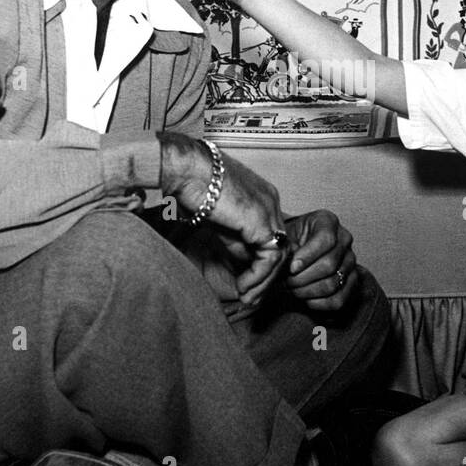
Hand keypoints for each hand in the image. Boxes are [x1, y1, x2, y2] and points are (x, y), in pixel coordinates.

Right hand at [161, 134, 289, 305]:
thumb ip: (233, 236)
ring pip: (279, 256)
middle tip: (251, 297)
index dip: (261, 263)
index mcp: (261, 198)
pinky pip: (270, 258)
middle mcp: (270, 202)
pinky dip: (258, 277)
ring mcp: (269, 210)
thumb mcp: (217, 217)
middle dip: (266, 277)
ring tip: (247, 297)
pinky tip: (243, 287)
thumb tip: (241, 258)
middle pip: (280, 247)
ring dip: (263, 282)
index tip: (246, 282)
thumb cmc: (191, 185)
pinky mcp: (261, 221)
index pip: (271, 237)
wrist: (185, 168)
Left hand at [282, 210, 357, 312]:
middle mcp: (344, 239)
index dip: (307, 256)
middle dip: (303, 278)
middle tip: (286, 282)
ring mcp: (351, 261)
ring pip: (332, 284)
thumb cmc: (290, 241)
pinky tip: (305, 299)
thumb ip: (287, 246)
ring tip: (292, 290)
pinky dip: (318, 304)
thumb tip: (289, 266)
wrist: (300, 249)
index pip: (325, 240)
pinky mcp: (352, 281)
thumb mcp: (286, 235)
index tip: (290, 268)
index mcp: (328, 221)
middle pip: (329, 264)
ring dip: (307, 291)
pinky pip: (338, 300)